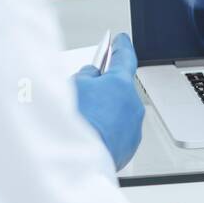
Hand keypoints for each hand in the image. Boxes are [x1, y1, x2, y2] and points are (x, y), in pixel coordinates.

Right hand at [73, 33, 144, 170]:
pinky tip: (87, 134)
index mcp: (121, 85)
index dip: (121, 47)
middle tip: (86, 88)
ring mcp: (133, 128)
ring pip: (117, 112)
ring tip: (81, 117)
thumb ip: (85, 76)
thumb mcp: (71, 87)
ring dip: (103, 111)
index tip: (120, 40)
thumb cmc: (73, 123)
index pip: (125, 57)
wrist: (74, 162)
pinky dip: (105, 130)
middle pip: (119, 89)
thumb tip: (91, 77)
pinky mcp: (128, 147)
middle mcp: (133, 105)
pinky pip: (117, 132)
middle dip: (104, 87)